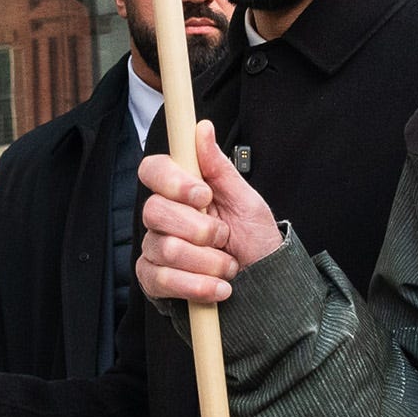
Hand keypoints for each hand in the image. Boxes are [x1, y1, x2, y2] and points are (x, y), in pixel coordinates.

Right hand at [138, 121, 284, 305]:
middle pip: (154, 211)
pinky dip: (197, 286)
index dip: (173, 182)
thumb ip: (220, 168)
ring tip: (228, 266)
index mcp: (182, 192)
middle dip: (200, 230)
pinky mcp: (154, 281)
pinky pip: (162, 279)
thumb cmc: (254, 241)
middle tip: (224, 237)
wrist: (264, 287)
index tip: (204, 195)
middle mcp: (163, 218)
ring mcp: (155, 249)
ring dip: (208, 262)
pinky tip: (218, 288)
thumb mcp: (246, 202)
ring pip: (164, 248)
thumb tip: (202, 128)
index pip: (152, 170)